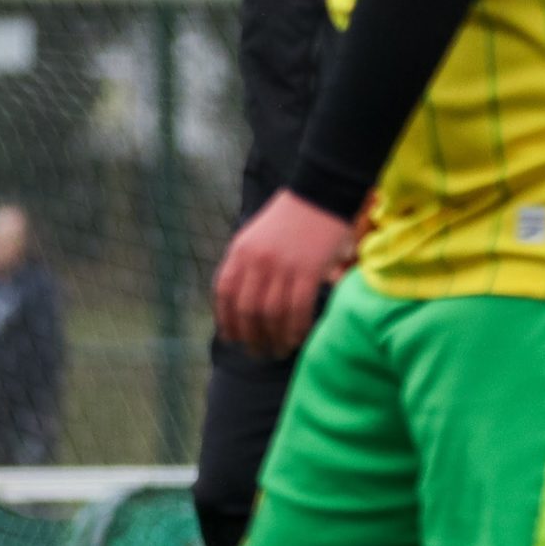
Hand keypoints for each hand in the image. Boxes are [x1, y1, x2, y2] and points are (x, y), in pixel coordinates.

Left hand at [213, 190, 356, 356]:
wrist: (320, 193)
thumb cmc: (288, 218)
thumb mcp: (254, 237)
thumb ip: (244, 265)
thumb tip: (237, 300)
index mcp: (239, 252)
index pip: (224, 294)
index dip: (225, 320)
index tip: (231, 338)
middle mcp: (257, 261)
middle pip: (247, 310)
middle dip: (250, 336)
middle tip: (256, 352)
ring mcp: (283, 266)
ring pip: (272, 314)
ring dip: (274, 338)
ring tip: (276, 351)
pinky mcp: (309, 270)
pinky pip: (299, 308)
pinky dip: (296, 328)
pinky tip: (296, 339)